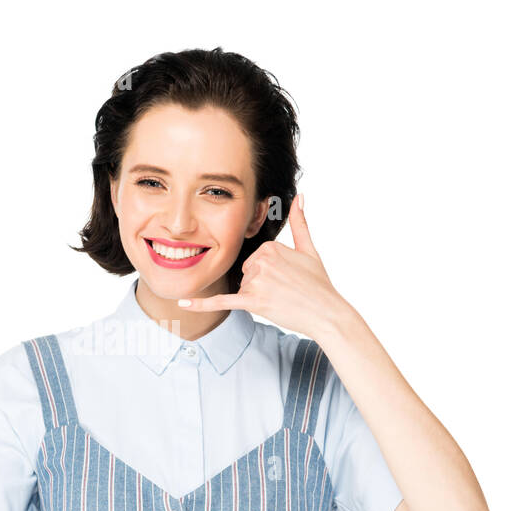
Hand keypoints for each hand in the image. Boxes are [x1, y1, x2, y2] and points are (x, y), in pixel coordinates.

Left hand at [178, 194, 346, 339]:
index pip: (255, 259)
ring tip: (282, 299)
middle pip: (247, 272)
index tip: (287, 278)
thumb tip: (299, 197)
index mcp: (271, 246)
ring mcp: (257, 281)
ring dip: (257, 297)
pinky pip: (223, 301)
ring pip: (243, 288)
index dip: (268, 272)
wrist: (327, 312)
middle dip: (261, 284)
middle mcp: (262, 261)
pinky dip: (202, 304)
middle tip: (286, 291)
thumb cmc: (319, 284)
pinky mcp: (253, 301)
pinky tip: (183, 303)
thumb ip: (300, 222)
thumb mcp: (309, 249)